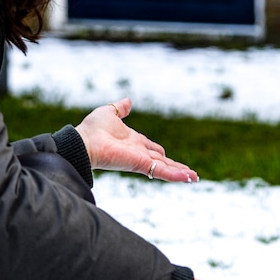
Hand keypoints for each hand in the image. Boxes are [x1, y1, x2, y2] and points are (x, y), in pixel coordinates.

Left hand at [75, 98, 198, 182]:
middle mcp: (139, 152)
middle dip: (176, 166)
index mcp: (133, 141)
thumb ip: (120, 108)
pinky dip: (176, 175)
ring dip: (181, 173)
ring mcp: (141, 160)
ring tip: (194, 178)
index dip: (161, 152)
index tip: (167, 155)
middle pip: (162, 161)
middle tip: (189, 173)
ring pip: (165, 168)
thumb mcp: (109, 112)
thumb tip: (128, 101)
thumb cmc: (93, 129)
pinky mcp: (141, 165)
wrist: (85, 141)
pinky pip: (162, 171)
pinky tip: (189, 178)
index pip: (151, 148)